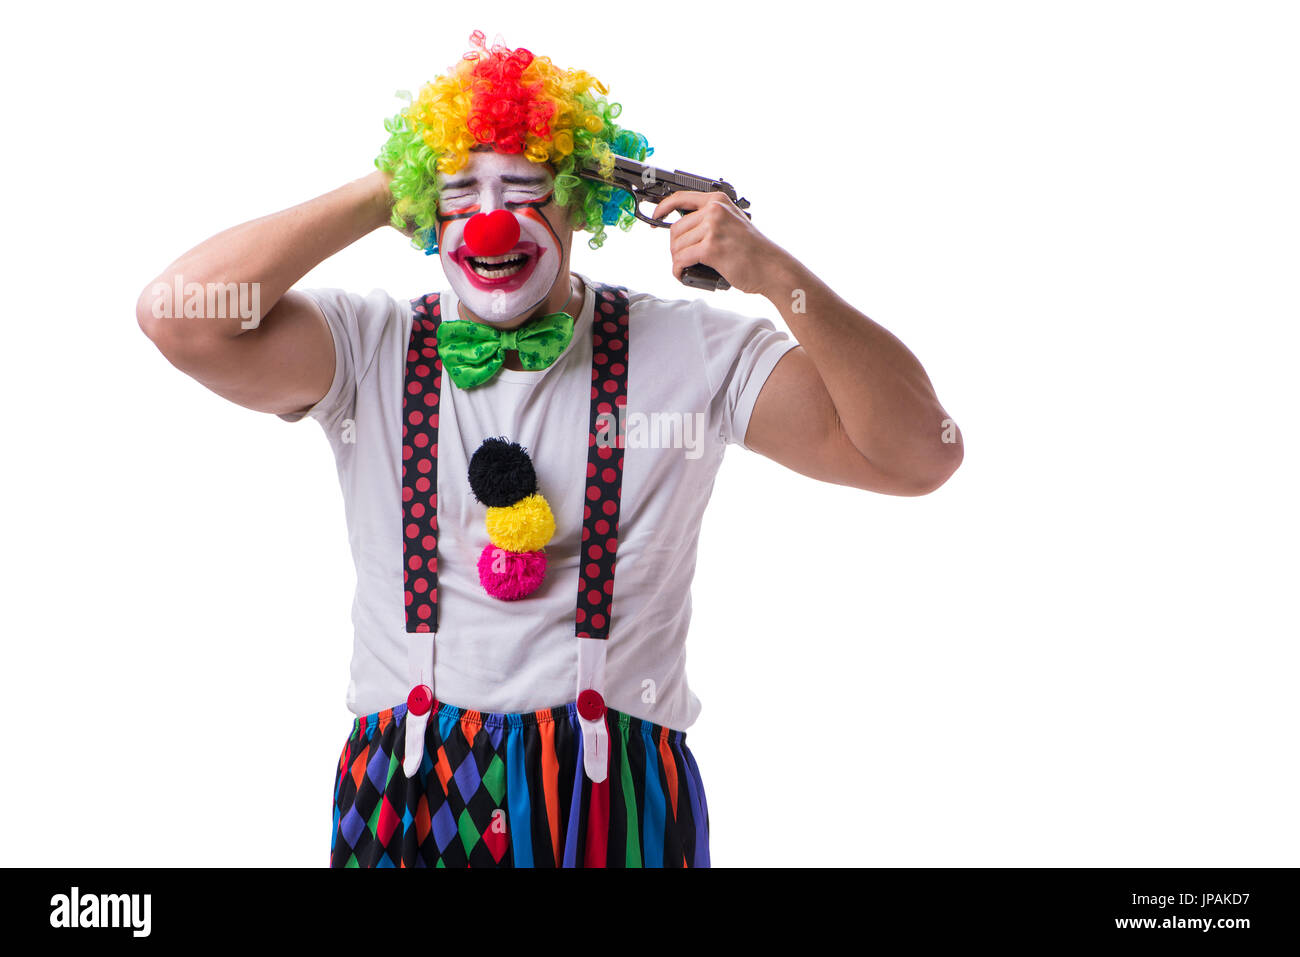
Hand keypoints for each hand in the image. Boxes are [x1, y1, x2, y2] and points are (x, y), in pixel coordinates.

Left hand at [651, 190, 790, 295]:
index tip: (656, 217)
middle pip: (676, 228)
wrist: (772, 267)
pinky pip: (682, 259)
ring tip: (685, 267)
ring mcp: (713, 228)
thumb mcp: (733, 223)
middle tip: (682, 257)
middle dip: (674, 246)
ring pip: (677, 245)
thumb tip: (684, 230)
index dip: (663, 208)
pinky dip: (678, 269)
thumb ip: (711, 220)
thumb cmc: (754, 250)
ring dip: (677, 259)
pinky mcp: (711, 249)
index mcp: (718, 201)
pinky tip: (683, 274)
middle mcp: (715, 211)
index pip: (680, 198)